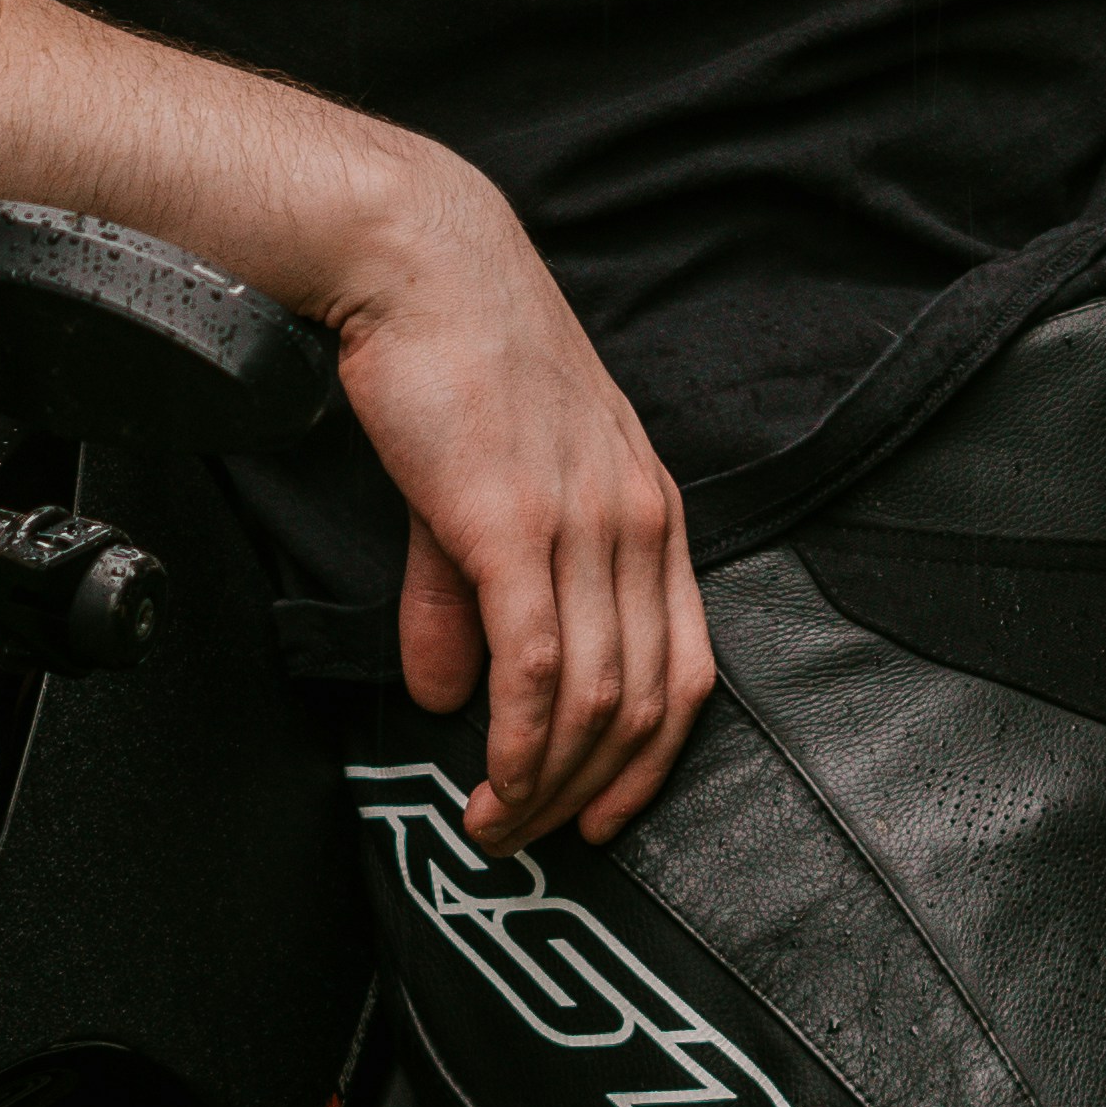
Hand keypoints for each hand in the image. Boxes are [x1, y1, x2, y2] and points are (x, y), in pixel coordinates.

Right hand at [332, 157, 715, 853]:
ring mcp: (585, 525)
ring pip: (595, 701)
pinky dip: (518, 747)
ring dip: (547, 785)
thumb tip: (444, 695)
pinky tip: (488, 780)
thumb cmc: (454, 362)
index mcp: (648, 512)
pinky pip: (537, 670)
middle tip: (531, 841)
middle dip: (592, 795)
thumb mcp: (477, 493)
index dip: (650, 762)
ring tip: (495, 825)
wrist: (419, 265)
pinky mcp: (515, 525)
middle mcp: (637, 524)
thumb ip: (464, 602)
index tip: (602, 817)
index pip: (686, 668)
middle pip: (646, 704)